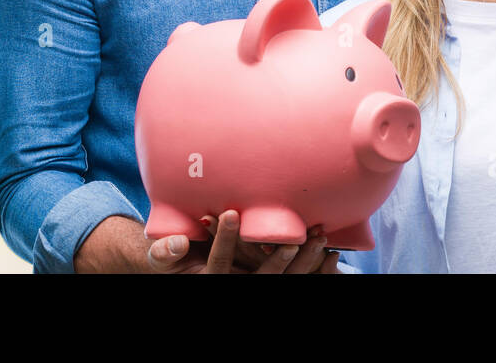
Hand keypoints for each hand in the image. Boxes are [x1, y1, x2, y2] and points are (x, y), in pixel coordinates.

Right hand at [145, 210, 338, 273]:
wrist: (188, 267)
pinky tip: (332, 254)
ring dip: (304, 260)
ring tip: (320, 237)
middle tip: (294, 240)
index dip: (225, 239)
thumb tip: (177, 243)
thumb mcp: (163, 258)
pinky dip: (316, 268)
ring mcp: (255, 280)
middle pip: (263, 277)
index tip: (230, 212)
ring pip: (285, 277)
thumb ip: (166, 251)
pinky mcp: (271, 275)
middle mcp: (236, 283)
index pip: (220, 260)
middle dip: (279, 259)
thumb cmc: (173, 259)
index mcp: (212, 279)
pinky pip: (296, 276)